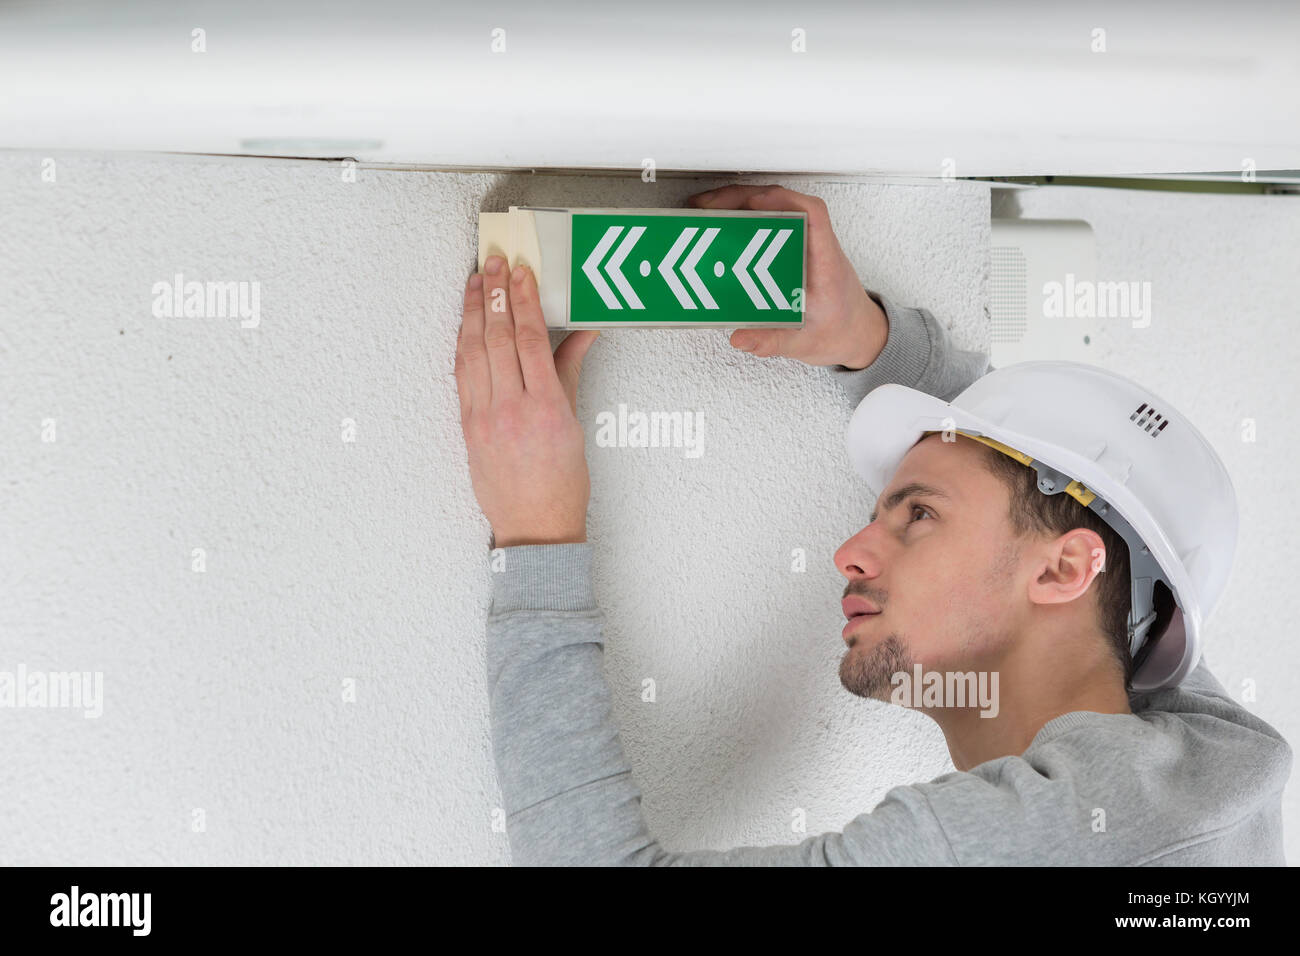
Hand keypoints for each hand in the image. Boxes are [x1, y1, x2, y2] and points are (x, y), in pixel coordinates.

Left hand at [455, 256, 599, 547]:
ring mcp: (483, 418)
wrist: (533, 527)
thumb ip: (571, 370)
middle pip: (499, 338)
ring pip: (473, 351)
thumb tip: (583, 332)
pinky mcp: (466, 426)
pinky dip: (463, 342)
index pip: (531, 339)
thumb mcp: (575, 424)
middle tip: (495, 262)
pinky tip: (466, 322)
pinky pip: (462, 374)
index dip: (524, 299)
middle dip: (495, 294)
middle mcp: (510, 410)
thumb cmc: (561, 484)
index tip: (521, 272)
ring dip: (473, 311)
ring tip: (475, 281)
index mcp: (545, 408)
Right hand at [687, 184, 887, 368]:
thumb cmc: (839, 332)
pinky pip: (768, 224)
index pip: (812, 214)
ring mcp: (803, 246)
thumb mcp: (805, 343)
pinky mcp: (791, 251)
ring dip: (740, 204)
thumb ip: (773, 341)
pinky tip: (721, 225)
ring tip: (706, 211)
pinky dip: (743, 219)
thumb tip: (740, 338)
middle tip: (707, 206)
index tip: (749, 202)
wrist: (858, 335)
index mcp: (825, 262)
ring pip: (773, 210)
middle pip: (783, 203)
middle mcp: (815, 246)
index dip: (781, 201)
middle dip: (742, 197)